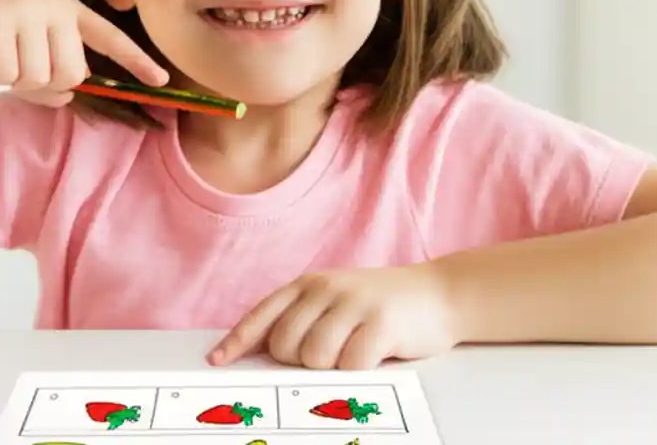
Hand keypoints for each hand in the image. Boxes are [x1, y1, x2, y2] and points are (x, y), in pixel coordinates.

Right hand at [0, 0, 168, 105]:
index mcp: (67, 9)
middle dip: (43, 83)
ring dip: (12, 79)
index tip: (162, 79)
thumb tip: (69, 97)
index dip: (136, 60)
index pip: (109, 36)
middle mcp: (52, 5)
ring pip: (37, 78)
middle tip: (17, 63)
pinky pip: (6, 75)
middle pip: (70, 75)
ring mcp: (25, 10)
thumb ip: (52, 70)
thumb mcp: (27, 41)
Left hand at [207, 264, 461, 369]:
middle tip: (331, 353)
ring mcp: (353, 304)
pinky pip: (350, 365)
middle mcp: (325, 289)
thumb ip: (303, 319)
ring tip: (354, 351)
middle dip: (300, 362)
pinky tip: (374, 354)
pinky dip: (359, 371)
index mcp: (309, 284)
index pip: (263, 314)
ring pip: (314, 357)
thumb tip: (260, 354)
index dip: (238, 340)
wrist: (439, 294)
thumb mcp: (336, 300)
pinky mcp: (380, 323)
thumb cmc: (380, 306)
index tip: (217, 361)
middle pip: (285, 345)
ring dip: (331, 368)